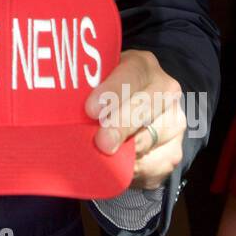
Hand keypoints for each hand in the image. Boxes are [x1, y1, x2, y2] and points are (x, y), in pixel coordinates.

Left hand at [84, 49, 185, 190]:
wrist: (138, 110)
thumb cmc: (105, 95)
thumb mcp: (98, 82)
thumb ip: (86, 89)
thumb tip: (61, 106)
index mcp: (142, 66)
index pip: (131, 75)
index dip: (112, 91)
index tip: (92, 110)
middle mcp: (165, 90)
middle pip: (145, 109)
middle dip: (120, 127)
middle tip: (101, 142)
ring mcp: (174, 122)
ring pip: (150, 141)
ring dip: (125, 152)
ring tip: (103, 156)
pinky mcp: (174, 152)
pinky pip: (153, 165)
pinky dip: (133, 169)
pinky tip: (117, 167)